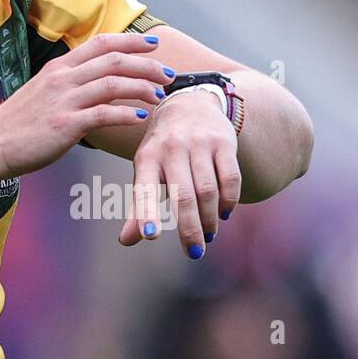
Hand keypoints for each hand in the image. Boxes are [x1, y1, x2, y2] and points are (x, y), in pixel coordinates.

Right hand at [0, 32, 172, 180]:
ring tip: (159, 96)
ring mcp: (64, 101)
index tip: (152, 44)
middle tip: (167, 74)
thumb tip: (93, 82)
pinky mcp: (65, 125)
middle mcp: (62, 79)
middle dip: (146, 65)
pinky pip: (103, 114)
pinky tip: (139, 117)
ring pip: (113, 84)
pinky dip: (125, 114)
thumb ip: (67, 83)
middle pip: (114, 61)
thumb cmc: (17, 123)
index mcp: (58, 68)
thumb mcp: (41, 91)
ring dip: (142, 88)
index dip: (130, 41)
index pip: (101, 44)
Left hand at [118, 89, 241, 257]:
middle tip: (194, 252)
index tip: (149, 235)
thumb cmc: (163, 149)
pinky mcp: (223, 142)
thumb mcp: (146, 170)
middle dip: (189, 228)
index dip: (146, 211)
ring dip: (209, 218)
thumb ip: (139, 206)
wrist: (188, 106)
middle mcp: (171, 148)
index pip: (145, 188)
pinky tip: (224, 214)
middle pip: (183, 196)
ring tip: (208, 235)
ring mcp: (198, 143)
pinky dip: (229, 200)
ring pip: (207, 190)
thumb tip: (127, 241)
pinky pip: (230, 178)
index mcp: (146, 157)